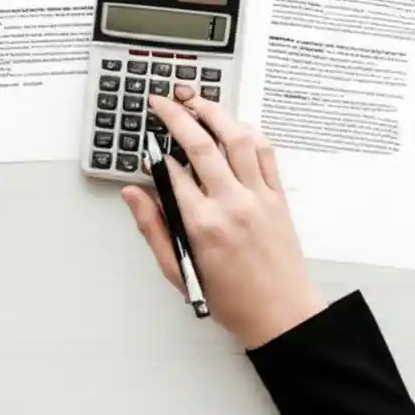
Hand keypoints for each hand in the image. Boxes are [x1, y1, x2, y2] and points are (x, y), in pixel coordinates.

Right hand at [120, 87, 323, 349]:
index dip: (156, 153)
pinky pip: (265, 153)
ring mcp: (259, 197)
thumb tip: (133, 194)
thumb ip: (153, 227)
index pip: (173, 172)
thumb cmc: (231, 300)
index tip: (148, 146)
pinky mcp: (278, 197)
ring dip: (216, 113)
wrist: (281, 315)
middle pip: (201, 144)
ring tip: (197, 100)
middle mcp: (232, 204)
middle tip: (163, 101)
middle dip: (178, 115)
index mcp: (203, 224)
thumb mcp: (178, 270)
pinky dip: (248, 132)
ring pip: (237, 139)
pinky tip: (234, 125)